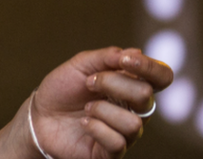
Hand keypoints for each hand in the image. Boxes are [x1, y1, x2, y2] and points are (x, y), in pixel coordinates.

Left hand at [29, 46, 173, 158]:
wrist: (40, 114)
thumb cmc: (63, 89)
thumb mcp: (80, 65)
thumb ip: (107, 57)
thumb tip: (137, 52)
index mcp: (131, 85)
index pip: (162, 77)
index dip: (150, 68)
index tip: (124, 61)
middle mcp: (134, 109)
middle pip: (146, 95)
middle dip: (112, 83)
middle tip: (89, 82)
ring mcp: (125, 132)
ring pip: (134, 123)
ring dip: (103, 110)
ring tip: (87, 108)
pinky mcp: (112, 152)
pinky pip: (118, 142)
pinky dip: (96, 128)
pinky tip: (84, 123)